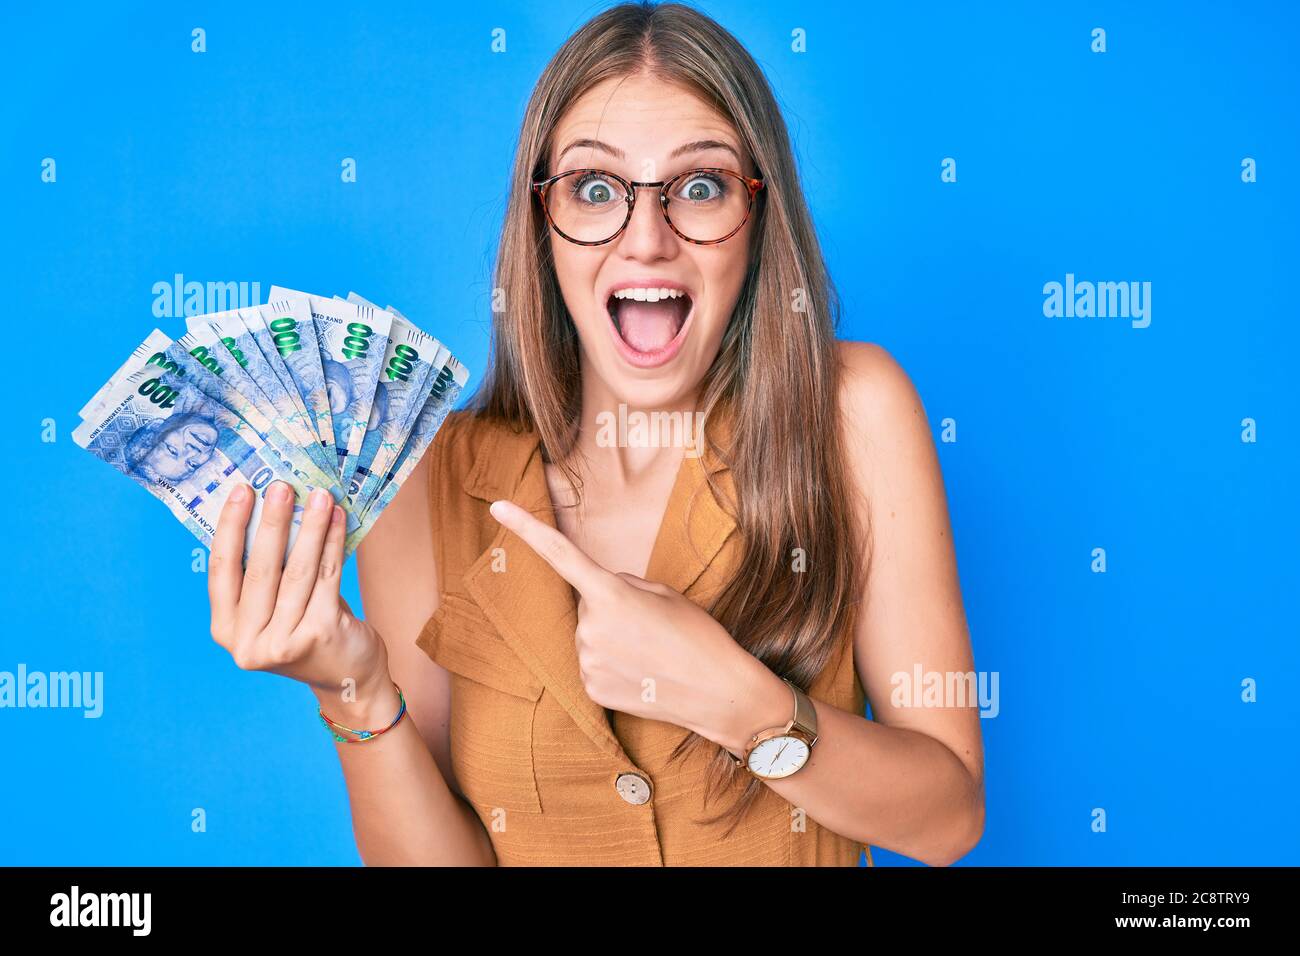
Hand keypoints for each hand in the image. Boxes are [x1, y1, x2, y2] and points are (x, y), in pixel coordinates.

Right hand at [208, 480, 392, 714]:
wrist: (349, 678)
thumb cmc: (310, 629)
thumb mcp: (276, 607)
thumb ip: (269, 570)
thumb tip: (276, 507)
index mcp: (227, 630)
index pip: (222, 570)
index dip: (231, 527)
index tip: (241, 491)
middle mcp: (248, 642)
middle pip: (260, 569)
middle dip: (272, 521)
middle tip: (281, 485)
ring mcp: (284, 643)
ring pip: (297, 571)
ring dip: (310, 527)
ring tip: (319, 496)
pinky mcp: (320, 634)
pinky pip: (327, 578)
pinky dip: (333, 544)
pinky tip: (339, 520)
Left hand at [488, 498, 780, 751]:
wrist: (718, 692)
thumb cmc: (698, 636)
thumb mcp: (664, 593)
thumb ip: (622, 584)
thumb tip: (598, 590)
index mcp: (610, 594)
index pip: (559, 554)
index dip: (525, 528)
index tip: (497, 506)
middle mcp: (590, 628)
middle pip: (587, 605)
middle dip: (610, 607)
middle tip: (650, 626)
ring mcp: (588, 662)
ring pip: (589, 636)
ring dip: (612, 638)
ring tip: (650, 652)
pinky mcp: (591, 690)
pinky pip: (593, 665)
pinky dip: (613, 665)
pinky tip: (641, 673)